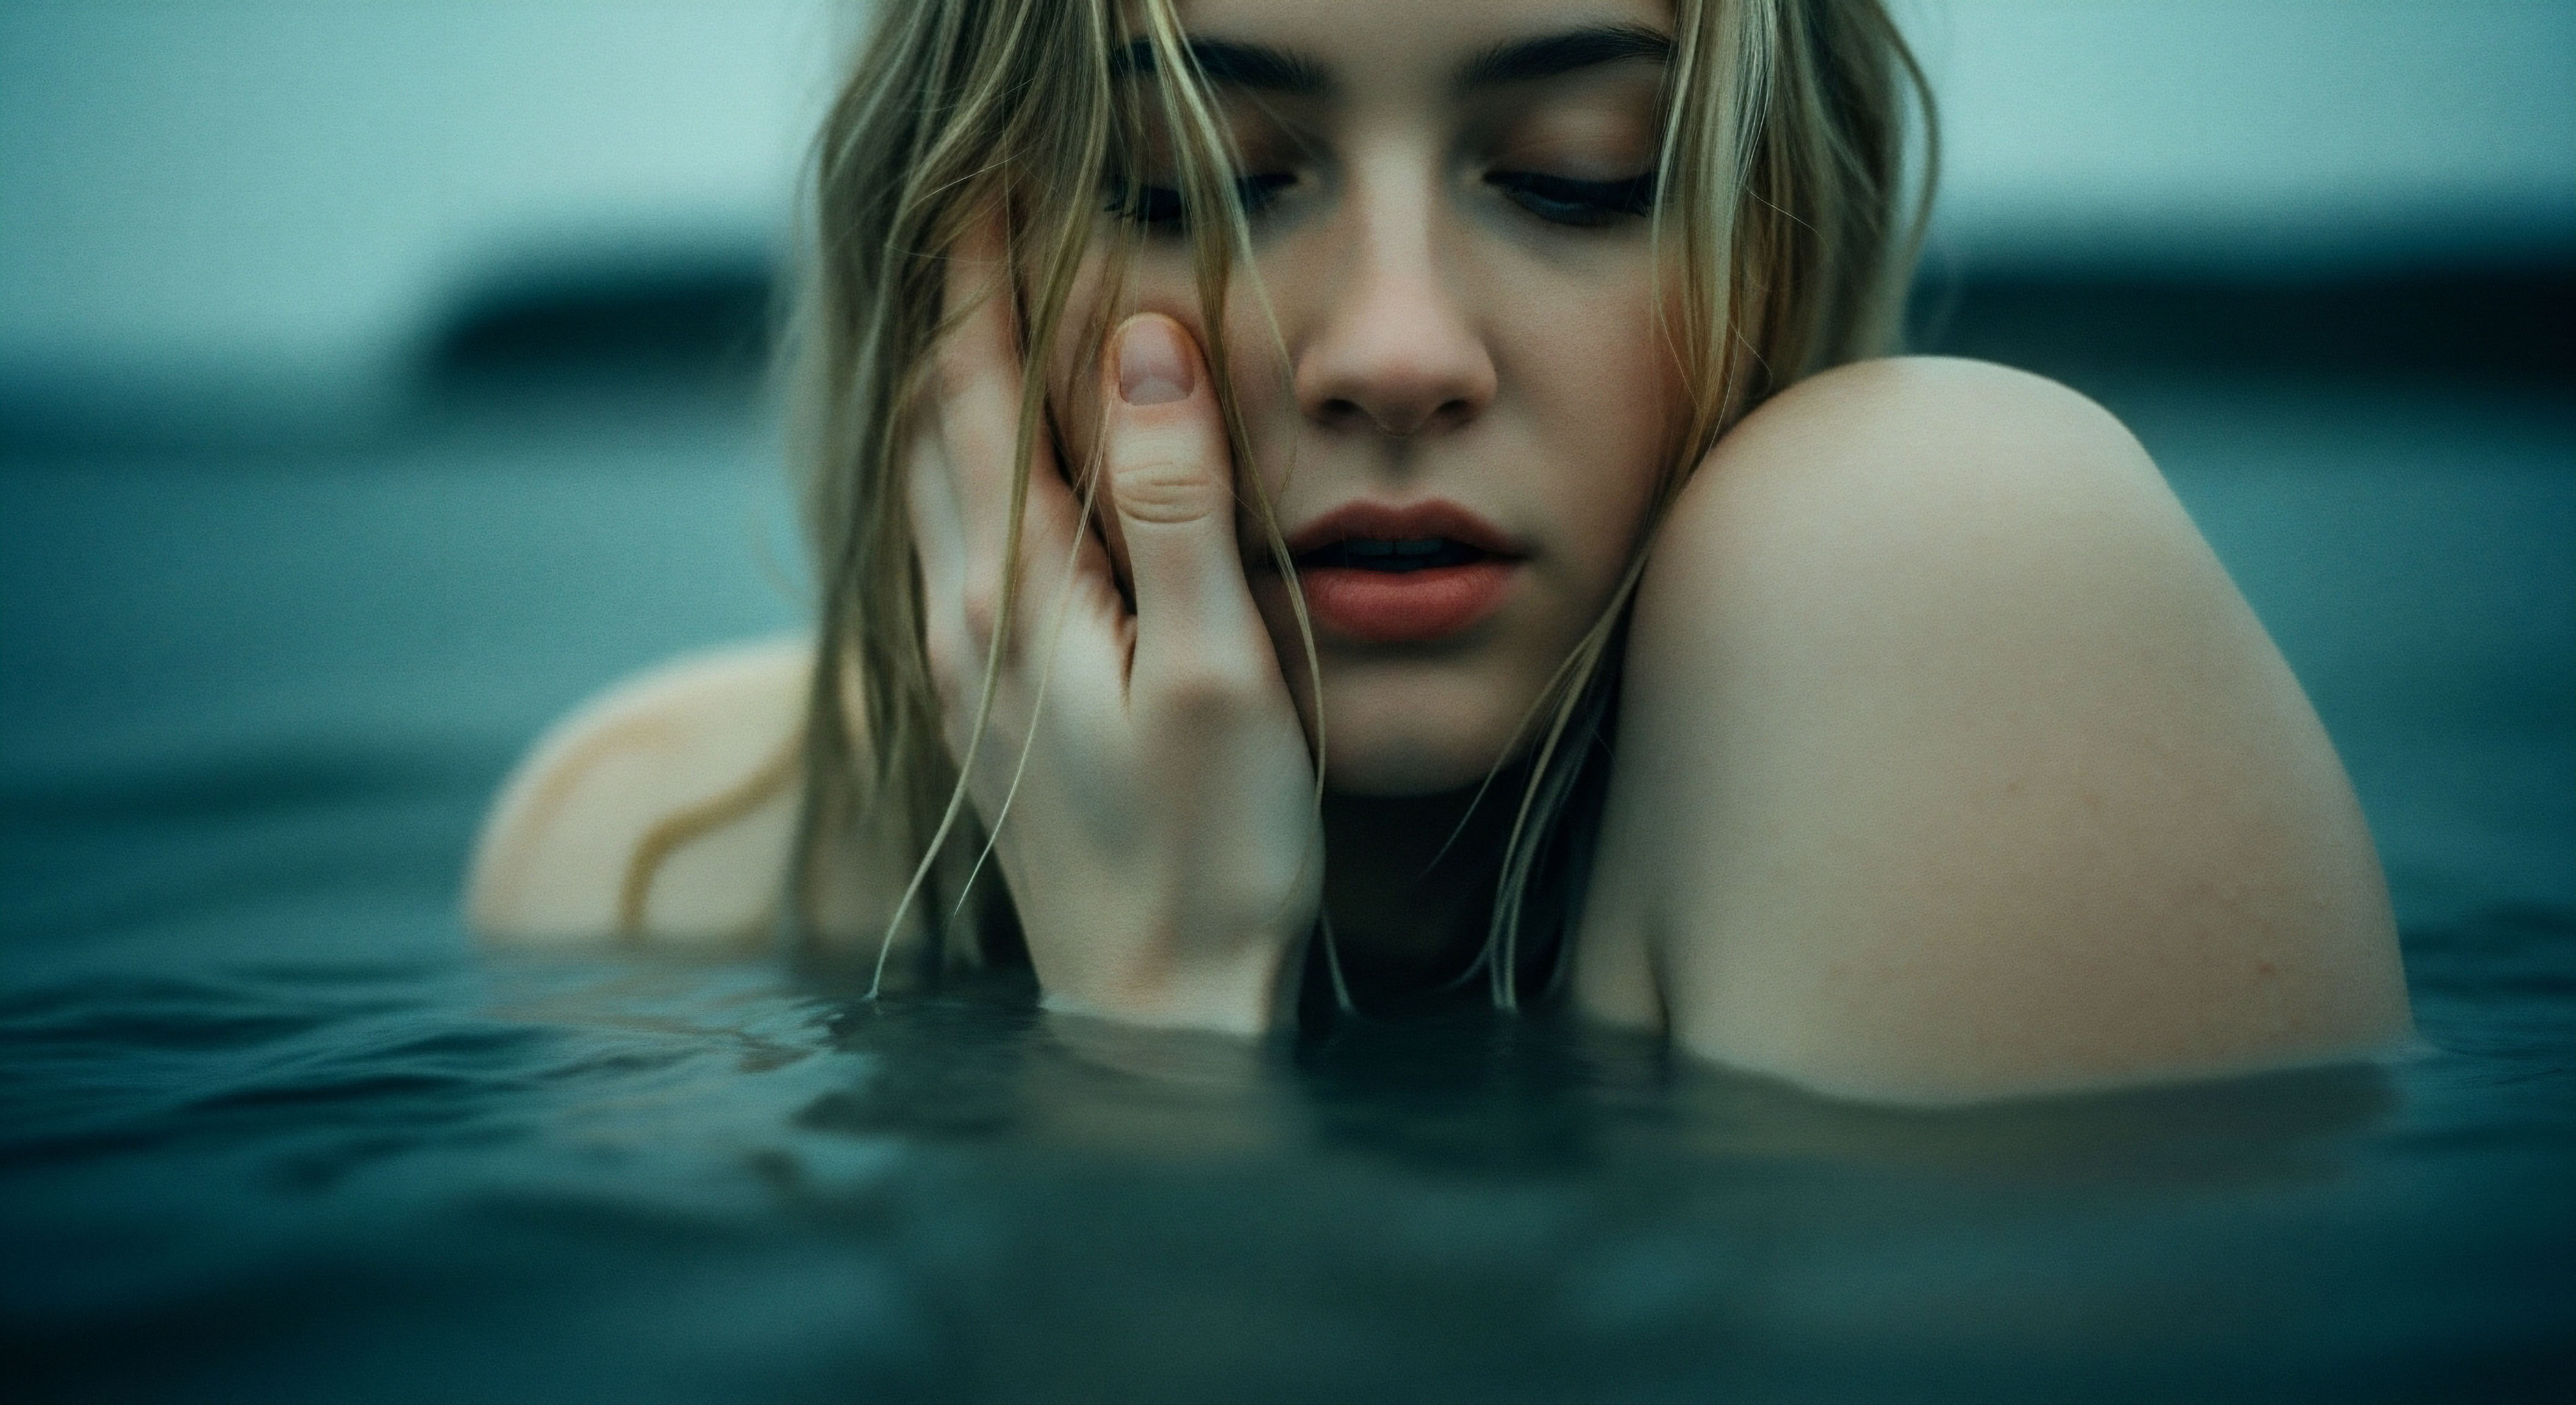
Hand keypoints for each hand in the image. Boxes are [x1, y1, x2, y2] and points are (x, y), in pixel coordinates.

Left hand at [905, 219, 1321, 1032]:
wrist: (1151, 1011)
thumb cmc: (1210, 854)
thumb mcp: (1215, 672)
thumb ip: (1174, 506)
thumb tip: (1137, 345)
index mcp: (1009, 599)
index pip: (972, 397)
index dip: (975, 284)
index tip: (983, 184)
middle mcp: (958, 625)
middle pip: (928, 432)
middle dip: (944, 319)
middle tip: (971, 220)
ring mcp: (963, 675)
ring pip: (925, 493)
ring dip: (942, 395)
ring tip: (969, 318)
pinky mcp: (985, 715)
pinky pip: (945, 554)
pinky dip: (957, 477)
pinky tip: (982, 475)